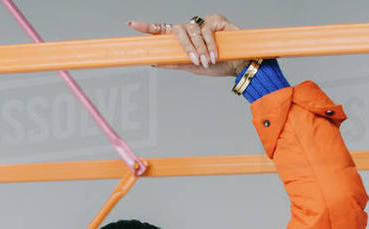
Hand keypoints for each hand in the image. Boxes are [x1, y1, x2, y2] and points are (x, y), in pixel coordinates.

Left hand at [126, 15, 246, 76]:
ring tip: (207, 61)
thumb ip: (174, 63)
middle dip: (185, 46)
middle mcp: (191, 28)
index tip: (132, 24)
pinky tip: (214, 55)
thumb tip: (155, 61)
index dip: (148, 27)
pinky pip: (207, 30)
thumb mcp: (191, 67)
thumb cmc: (215, 66)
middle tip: (193, 61)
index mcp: (183, 39)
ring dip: (200, 49)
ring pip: (193, 32)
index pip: (163, 30)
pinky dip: (210, 45)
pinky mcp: (216, 20)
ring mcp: (203, 23)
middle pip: (178, 30)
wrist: (236, 66)